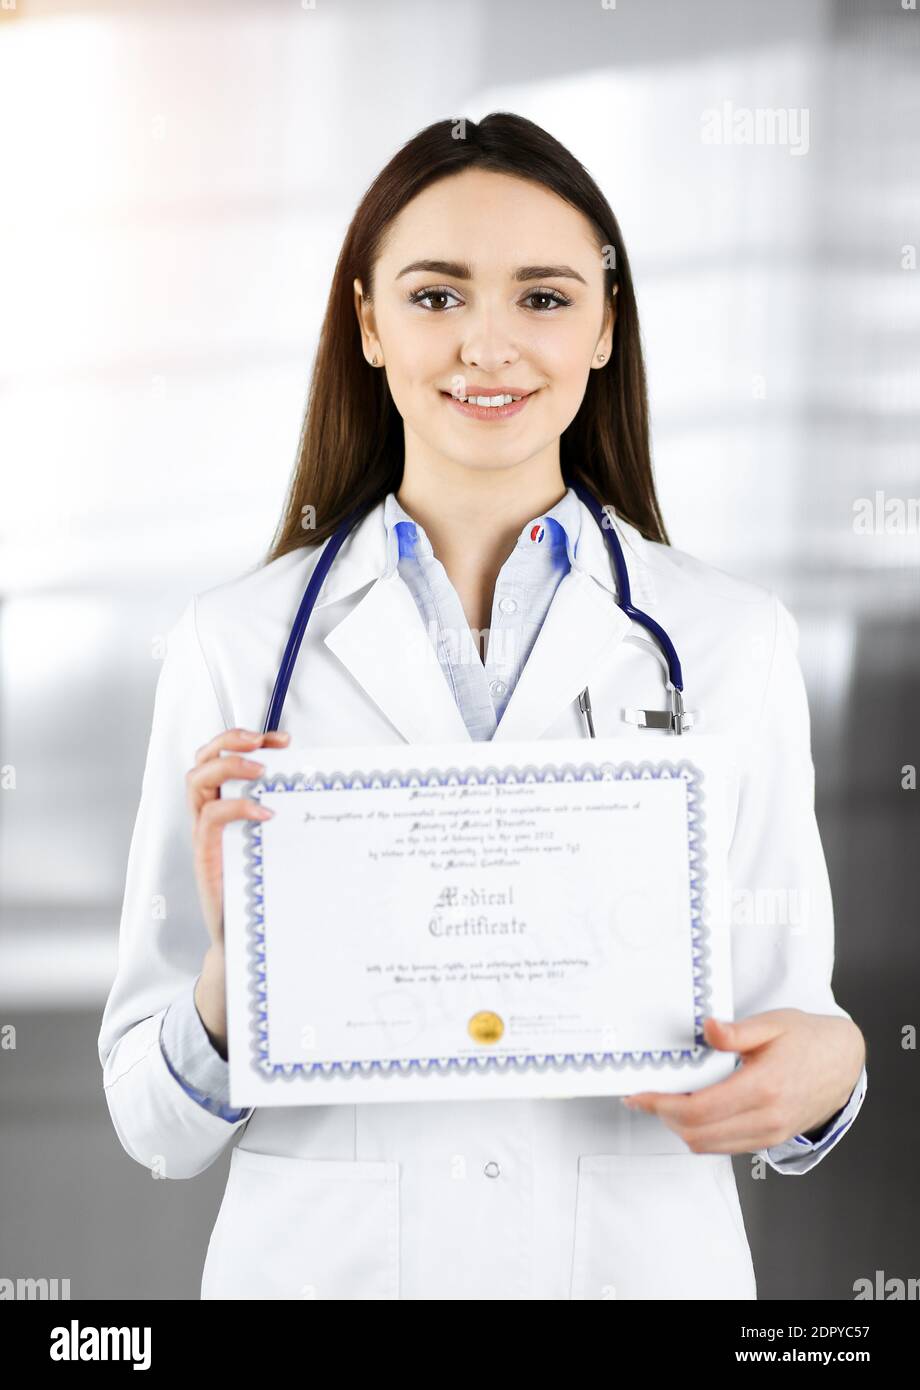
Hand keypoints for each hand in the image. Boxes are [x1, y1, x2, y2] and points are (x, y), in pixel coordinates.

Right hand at [186, 726, 288, 948]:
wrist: (247, 936)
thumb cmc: (261, 886)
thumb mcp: (275, 842)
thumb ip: (284, 814)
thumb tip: (317, 788)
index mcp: (224, 805)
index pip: (224, 757)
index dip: (248, 740)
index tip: (283, 740)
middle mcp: (209, 814)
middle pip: (203, 759)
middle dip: (231, 740)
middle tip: (261, 741)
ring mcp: (204, 834)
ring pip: (197, 779)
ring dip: (229, 764)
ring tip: (260, 770)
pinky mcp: (205, 854)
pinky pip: (210, 817)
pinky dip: (237, 807)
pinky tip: (264, 812)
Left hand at [621, 1010, 865, 1153]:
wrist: (843, 1062)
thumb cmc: (807, 1039)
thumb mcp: (772, 1023)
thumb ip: (736, 1031)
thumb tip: (707, 1027)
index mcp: (763, 1087)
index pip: (698, 1110)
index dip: (661, 1105)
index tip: (639, 1095)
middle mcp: (766, 1118)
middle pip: (697, 1134)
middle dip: (664, 1117)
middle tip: (647, 1096)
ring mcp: (770, 1134)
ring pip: (708, 1146)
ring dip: (681, 1128)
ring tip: (667, 1102)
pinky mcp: (771, 1140)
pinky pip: (726, 1147)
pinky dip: (702, 1133)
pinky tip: (694, 1110)